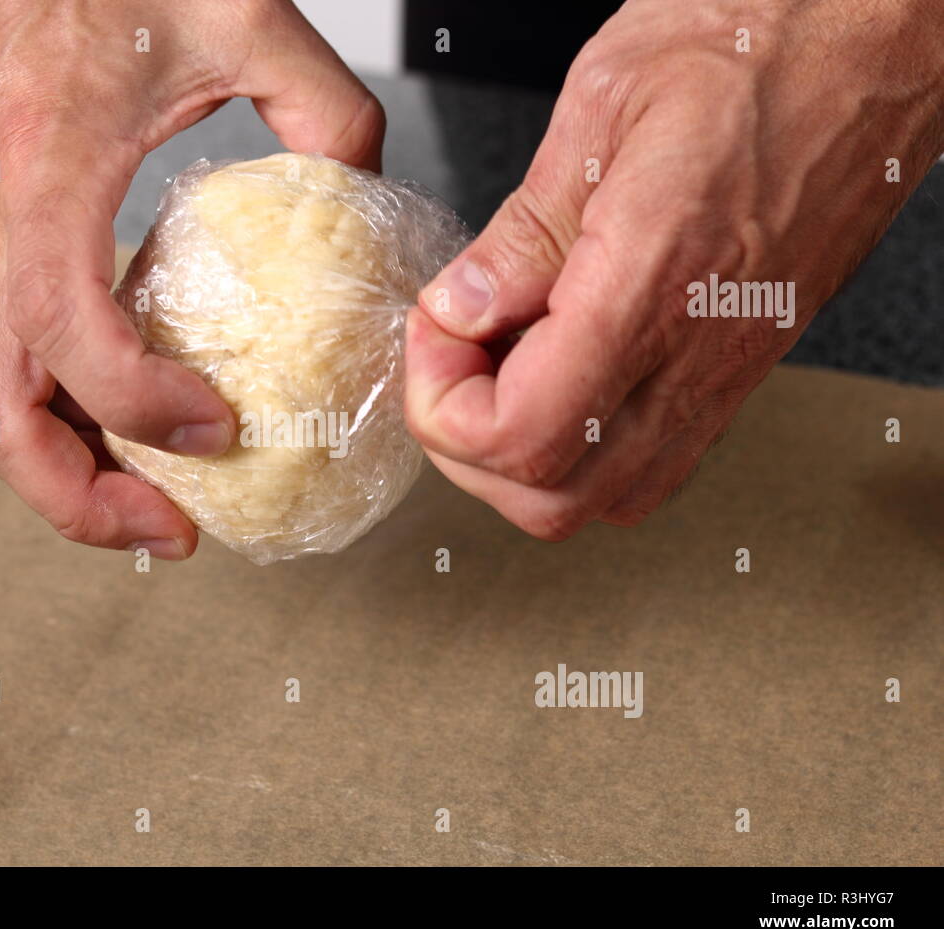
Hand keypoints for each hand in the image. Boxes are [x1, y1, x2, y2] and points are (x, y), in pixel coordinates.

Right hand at [0, 0, 382, 557]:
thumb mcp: (244, 17)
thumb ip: (326, 112)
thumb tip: (362, 206)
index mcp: (48, 161)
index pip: (59, 319)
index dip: (132, 400)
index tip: (215, 431)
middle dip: (71, 493)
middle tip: (169, 529)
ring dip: (44, 473)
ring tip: (140, 502)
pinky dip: (39, 422)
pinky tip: (113, 430)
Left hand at [406, 0, 943, 539]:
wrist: (876, 48)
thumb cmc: (766, 45)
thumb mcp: (607, 104)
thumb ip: (526, 231)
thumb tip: (460, 310)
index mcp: (656, 277)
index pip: (522, 434)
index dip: (443, 404)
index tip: (436, 329)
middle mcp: (698, 352)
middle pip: (552, 499)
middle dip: (466, 445)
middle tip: (451, 357)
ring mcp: (724, 377)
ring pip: (598, 500)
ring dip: (519, 456)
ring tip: (495, 363)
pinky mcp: (735, 376)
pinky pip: (644, 469)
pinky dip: (576, 450)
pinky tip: (552, 371)